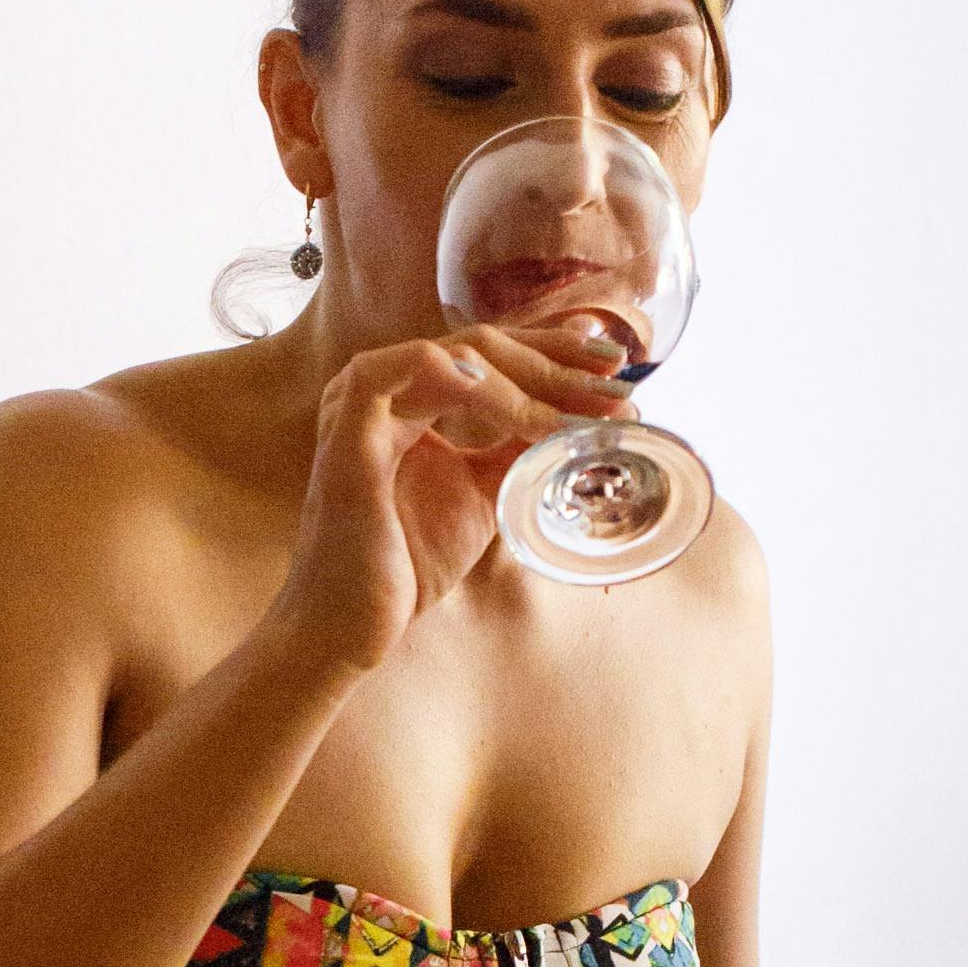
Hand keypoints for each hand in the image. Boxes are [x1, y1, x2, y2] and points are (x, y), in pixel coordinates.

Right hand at [273, 326, 633, 681]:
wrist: (352, 623)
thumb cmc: (404, 566)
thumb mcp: (482, 496)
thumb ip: (517, 453)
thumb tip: (577, 423)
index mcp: (408, 401)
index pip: (488, 355)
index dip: (553, 353)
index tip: (613, 364)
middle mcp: (384, 391)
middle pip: (480, 343)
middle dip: (556, 355)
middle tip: (617, 369)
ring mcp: (362, 403)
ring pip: (457, 352)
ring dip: (529, 373)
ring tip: (583, 406)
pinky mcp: (350, 428)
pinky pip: (412, 371)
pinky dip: (472, 381)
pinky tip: (523, 410)